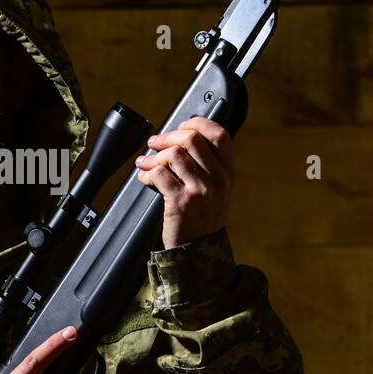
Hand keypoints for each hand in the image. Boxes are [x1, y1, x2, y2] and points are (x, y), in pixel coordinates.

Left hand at [134, 116, 233, 248]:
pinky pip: (160, 174)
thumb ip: (207, 165)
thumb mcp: (217, 189)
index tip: (181, 125)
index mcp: (228, 172)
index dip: (197, 123)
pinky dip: (147, 173)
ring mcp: (201, 191)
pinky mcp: (181, 202)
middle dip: (168, 137)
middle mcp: (218, 179)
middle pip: (192, 139)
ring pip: (175, 154)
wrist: (199, 250)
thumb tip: (179, 137)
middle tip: (155, 143)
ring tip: (145, 162)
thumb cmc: (203, 217)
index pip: (219, 134)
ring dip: (154, 156)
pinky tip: (144, 178)